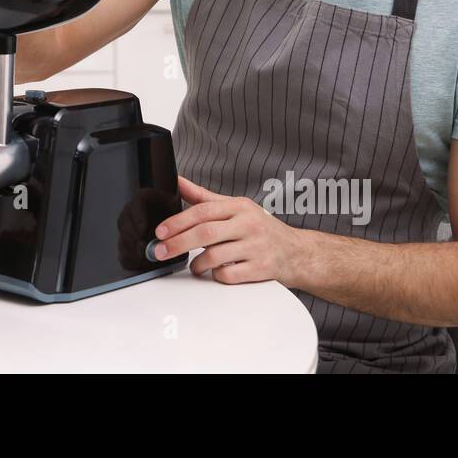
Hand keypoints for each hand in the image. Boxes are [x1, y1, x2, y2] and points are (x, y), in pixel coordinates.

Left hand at [152, 176, 306, 285]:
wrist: (296, 252)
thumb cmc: (261, 228)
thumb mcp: (235, 207)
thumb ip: (204, 197)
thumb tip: (177, 181)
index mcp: (240, 206)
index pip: (203, 211)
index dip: (178, 221)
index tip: (161, 231)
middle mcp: (249, 224)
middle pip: (206, 234)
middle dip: (178, 243)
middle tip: (161, 251)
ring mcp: (256, 247)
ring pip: (215, 256)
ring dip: (197, 263)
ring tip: (194, 265)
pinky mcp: (261, 269)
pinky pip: (229, 275)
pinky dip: (216, 275)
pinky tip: (215, 272)